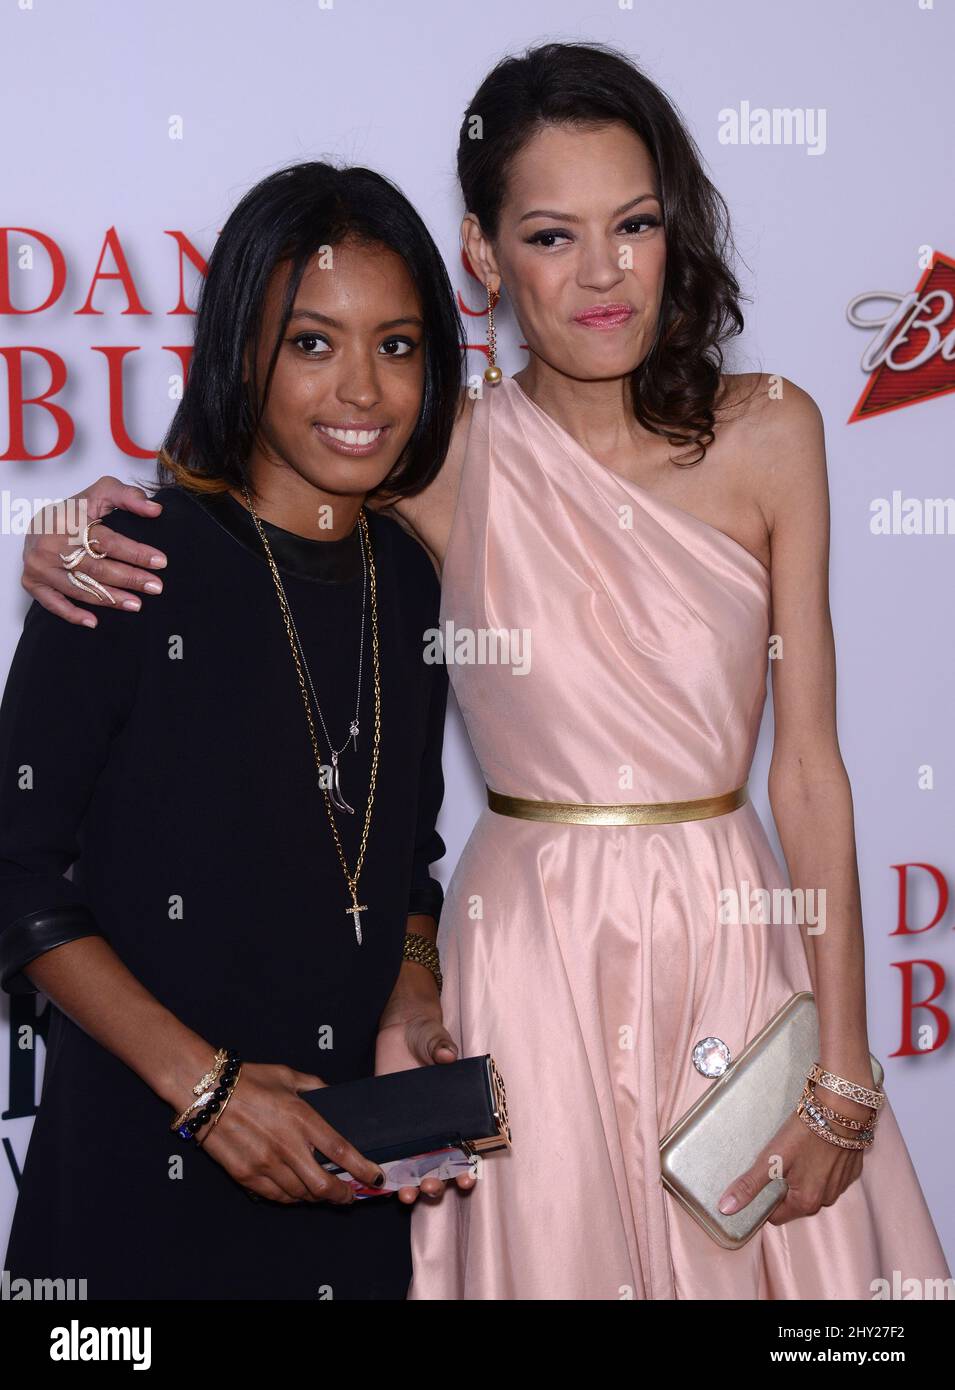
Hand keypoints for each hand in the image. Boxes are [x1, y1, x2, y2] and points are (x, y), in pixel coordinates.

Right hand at [24, 475, 166, 626]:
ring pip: (80, 588)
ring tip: (137, 604)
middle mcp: (50, 545)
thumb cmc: (75, 511)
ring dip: (111, 599)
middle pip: (96, 568)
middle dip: (130, 579)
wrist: (39, 523)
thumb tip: (155, 510)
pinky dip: (73, 614)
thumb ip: (128, 497)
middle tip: (156, 587)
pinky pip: (53, 604)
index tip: (160, 562)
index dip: (136, 553)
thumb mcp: (101, 493)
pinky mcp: (32, 582)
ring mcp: (39, 566)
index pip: (107, 541)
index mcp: (68, 522)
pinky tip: (94, 621)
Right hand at [191, 1061, 384, 1203]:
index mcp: (302, 1118)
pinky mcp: (246, 1176)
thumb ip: (316, 1088)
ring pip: (301, 1195)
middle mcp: (287, 1146)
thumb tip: (333, 1096)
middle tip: (351, 1195)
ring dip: (317, 1197)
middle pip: (323, 1186)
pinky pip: (276, 1196)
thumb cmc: (248, 1080)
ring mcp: (265, 1164)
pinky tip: (297, 1192)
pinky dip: (292, 1197)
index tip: (376, 1176)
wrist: (207, 1092)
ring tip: (325, 1192)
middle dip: (342, 1195)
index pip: (341, 1151)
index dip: (362, 1169)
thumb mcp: (289, 1076)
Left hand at [375, 1004, 476, 1205]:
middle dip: (436, 1182)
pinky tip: (379, 1182)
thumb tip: (447, 1056)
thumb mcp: (436, 1039)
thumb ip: (442, 1048)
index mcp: (455, 1112)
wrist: (402, 1027)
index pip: (466, 1148)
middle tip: (428, 1186)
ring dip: (411, 1186)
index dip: (467, 1167)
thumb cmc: (427, 1035)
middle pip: (439, 1166)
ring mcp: (410, 1128)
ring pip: (413, 1168)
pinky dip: (384, 1170)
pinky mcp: (387, 1123)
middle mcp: (435, 1125)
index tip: (465, 1178)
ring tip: (405, 1195)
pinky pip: (387, 1152)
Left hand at [717, 1109, 863, 1225]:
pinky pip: (831, 1177)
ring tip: (796, 1153)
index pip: (776, 1216)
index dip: (765, 1201)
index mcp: (806, 1202)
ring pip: (814, 1189)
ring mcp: (842, 1186)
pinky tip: (815, 1149)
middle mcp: (827, 1201)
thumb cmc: (804, 1133)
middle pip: (795, 1203)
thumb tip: (726, 1208)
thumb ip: (749, 1185)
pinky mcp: (852, 1171)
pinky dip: (822, 1168)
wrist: (842, 1109)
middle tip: (776, 1162)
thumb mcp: (772, 1158)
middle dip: (784, 1188)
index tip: (760, 1181)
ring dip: (804, 1178)